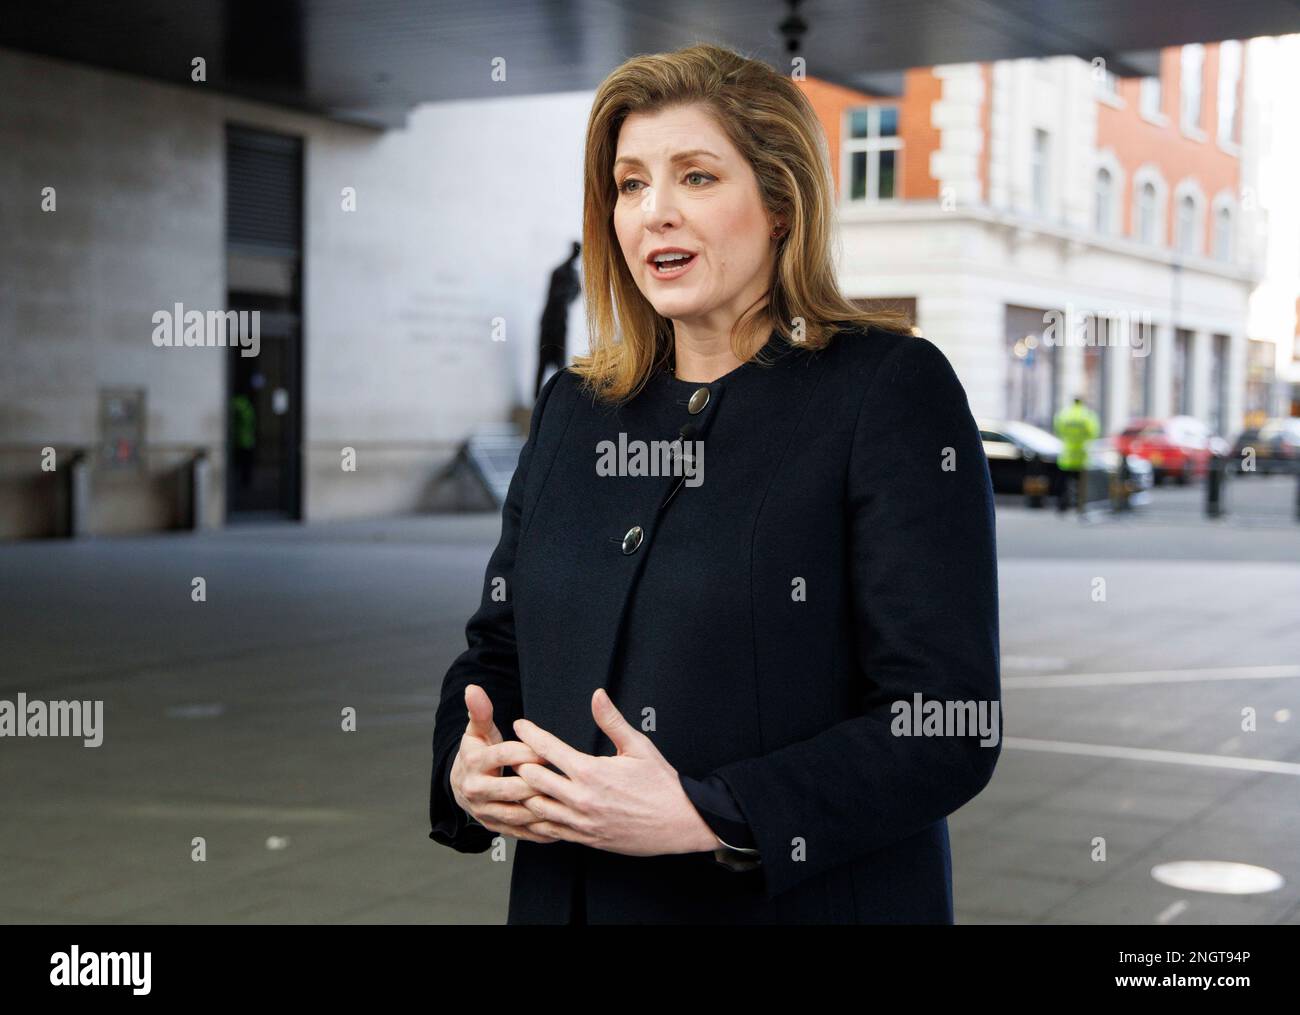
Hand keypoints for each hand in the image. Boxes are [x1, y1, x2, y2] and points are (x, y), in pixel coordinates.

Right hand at [449, 684, 560, 843]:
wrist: (461, 786)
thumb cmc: (478, 751)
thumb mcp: (477, 731)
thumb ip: (480, 711)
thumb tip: (473, 688)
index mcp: (473, 763)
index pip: (503, 755)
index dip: (527, 751)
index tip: (547, 750)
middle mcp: (476, 790)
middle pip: (511, 788)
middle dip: (538, 783)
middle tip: (565, 778)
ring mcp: (484, 812)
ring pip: (517, 814)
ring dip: (542, 809)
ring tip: (567, 802)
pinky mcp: (494, 828)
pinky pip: (520, 832)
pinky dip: (541, 831)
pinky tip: (563, 825)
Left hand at [510, 688, 720, 856]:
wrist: (680, 823)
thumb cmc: (661, 783)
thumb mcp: (638, 746)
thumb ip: (612, 720)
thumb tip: (598, 695)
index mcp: (591, 771)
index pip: (548, 748)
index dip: (529, 734)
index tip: (520, 725)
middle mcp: (581, 798)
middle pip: (532, 778)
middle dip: (520, 763)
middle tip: (515, 752)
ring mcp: (581, 822)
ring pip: (535, 807)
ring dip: (525, 792)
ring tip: (521, 779)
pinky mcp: (585, 839)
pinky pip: (549, 831)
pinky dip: (537, 818)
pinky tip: (535, 808)